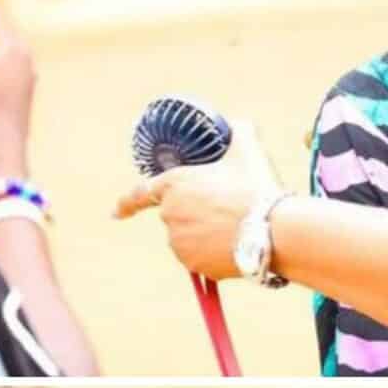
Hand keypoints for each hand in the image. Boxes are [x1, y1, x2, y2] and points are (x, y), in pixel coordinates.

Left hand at [112, 118, 282, 281]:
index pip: (140, 193)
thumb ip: (238, 132)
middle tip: (227, 211)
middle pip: (177, 216)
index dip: (127, 203)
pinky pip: (198, 259)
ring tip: (235, 228)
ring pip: (188, 239)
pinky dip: (212, 255)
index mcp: (174, 183)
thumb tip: (240, 124)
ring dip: (204, 235)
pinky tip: (233, 246)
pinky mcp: (191, 263)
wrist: (271, 229)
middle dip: (196, 215)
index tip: (116, 213)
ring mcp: (178, 241)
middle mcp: (169, 213)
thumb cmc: (256, 187)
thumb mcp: (247, 151)